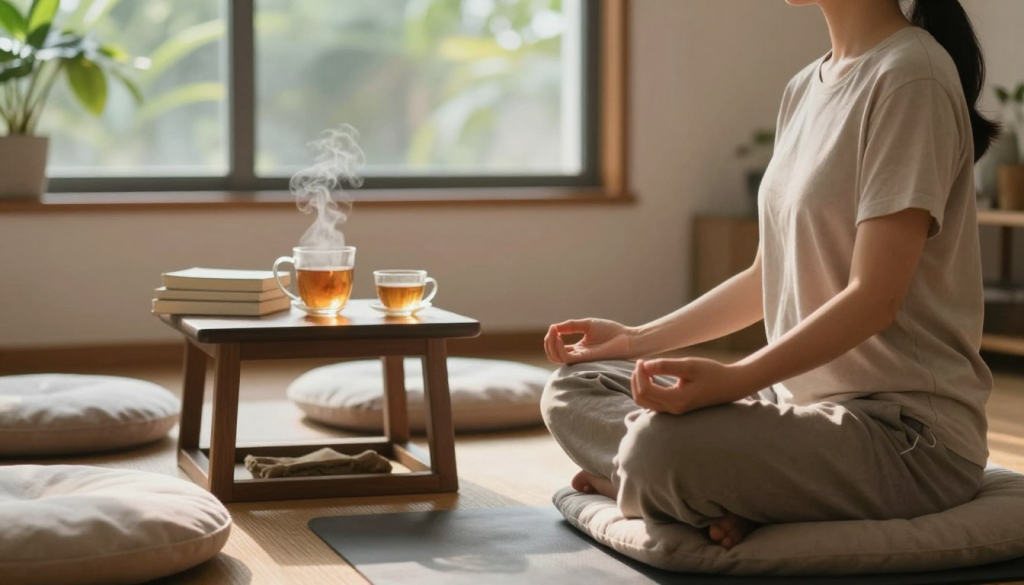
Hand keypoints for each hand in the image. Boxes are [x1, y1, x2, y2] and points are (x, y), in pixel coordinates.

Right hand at [544, 318, 635, 364]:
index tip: (553, 327)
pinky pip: (566, 357)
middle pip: (553, 355)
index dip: (551, 338)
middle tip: (552, 331)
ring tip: (554, 333)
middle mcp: (578, 355)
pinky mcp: (585, 359)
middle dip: (548, 343)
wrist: (627, 338)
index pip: (558, 348)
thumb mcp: (586, 324)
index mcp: (578, 349)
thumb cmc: (611, 332)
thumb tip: (553, 327)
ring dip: (551, 344)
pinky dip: (559, 347)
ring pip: (557, 357)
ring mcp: (581, 358)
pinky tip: (560, 338)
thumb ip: (570, 326)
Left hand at [630, 357, 751, 414]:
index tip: (642, 360)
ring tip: (644, 369)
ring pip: (645, 402)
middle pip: (641, 399)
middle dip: (636, 381)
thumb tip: (644, 366)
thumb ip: (666, 366)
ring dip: (640, 385)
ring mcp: (674, 411)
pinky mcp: (676, 407)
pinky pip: (653, 402)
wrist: (731, 385)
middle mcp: (673, 409)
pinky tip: (651, 377)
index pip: (646, 390)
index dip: (639, 374)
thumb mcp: (689, 365)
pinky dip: (647, 390)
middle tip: (641, 364)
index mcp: (677, 400)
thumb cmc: (712, 373)